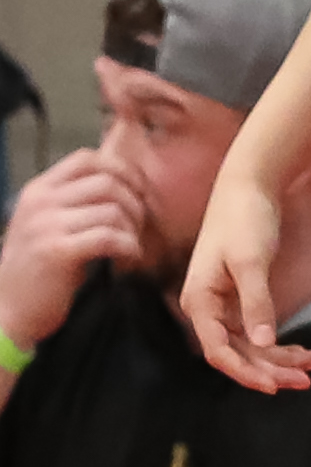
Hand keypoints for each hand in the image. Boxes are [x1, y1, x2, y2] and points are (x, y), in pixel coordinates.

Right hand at [0, 149, 144, 358]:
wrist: (10, 308)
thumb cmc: (40, 267)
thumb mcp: (49, 223)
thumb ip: (75, 201)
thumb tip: (126, 185)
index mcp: (38, 190)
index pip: (87, 158)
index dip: (122, 170)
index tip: (139, 193)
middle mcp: (40, 202)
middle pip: (107, 182)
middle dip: (135, 203)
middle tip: (140, 227)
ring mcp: (46, 226)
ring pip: (113, 210)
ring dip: (134, 229)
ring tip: (132, 246)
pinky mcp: (57, 252)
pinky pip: (110, 237)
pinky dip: (130, 248)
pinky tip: (129, 258)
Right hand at [179, 164, 310, 395]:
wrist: (249, 187)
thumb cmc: (244, 219)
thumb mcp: (251, 261)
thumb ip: (256, 302)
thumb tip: (263, 343)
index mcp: (199, 301)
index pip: (218, 350)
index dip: (245, 372)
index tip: (274, 386)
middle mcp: (207, 308)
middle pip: (238, 353)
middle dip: (271, 369)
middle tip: (307, 380)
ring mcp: (224, 305)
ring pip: (251, 346)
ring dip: (282, 360)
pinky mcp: (242, 299)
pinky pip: (259, 331)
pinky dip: (283, 344)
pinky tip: (309, 353)